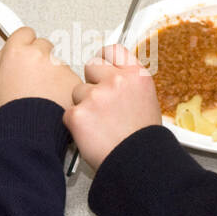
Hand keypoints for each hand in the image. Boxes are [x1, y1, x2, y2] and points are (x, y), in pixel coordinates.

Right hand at [0, 27, 81, 111]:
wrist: (30, 132)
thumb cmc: (11, 113)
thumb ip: (0, 61)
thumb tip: (7, 52)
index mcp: (16, 52)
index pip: (25, 33)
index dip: (24, 44)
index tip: (25, 53)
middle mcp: (39, 54)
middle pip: (43, 46)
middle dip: (40, 58)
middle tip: (34, 78)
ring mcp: (59, 66)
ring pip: (58, 63)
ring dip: (53, 74)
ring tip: (44, 95)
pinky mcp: (74, 79)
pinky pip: (70, 77)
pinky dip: (65, 86)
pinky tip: (55, 100)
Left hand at [63, 45, 160, 169]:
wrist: (138, 164)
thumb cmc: (143, 140)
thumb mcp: (147, 102)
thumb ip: (129, 85)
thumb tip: (115, 77)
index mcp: (136, 75)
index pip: (112, 50)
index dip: (104, 59)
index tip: (102, 67)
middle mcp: (117, 80)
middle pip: (90, 66)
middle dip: (91, 82)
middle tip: (99, 103)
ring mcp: (96, 96)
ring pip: (77, 91)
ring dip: (83, 106)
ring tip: (100, 125)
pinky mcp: (78, 113)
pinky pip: (69, 113)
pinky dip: (76, 125)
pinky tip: (91, 135)